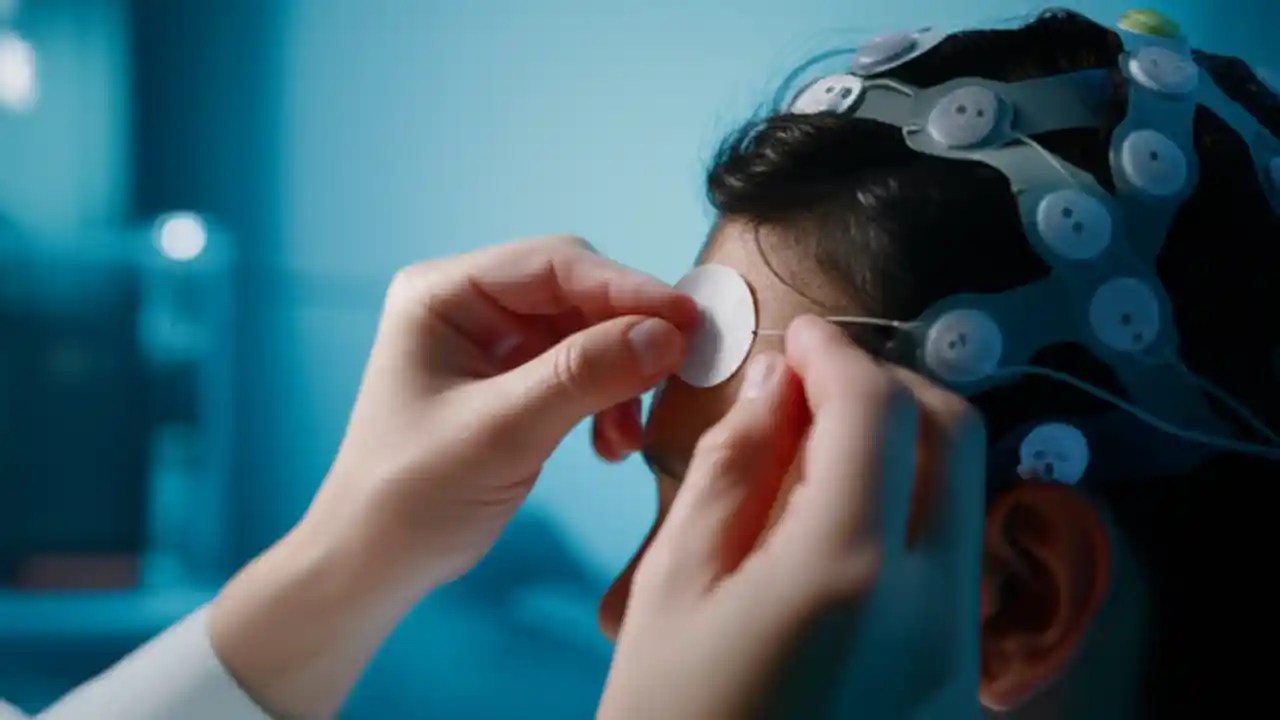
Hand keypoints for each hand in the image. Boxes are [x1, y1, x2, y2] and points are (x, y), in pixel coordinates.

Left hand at [315, 234, 698, 584]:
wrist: (375, 564)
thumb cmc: (413, 494)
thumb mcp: (502, 431)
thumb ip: (584, 376)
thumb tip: (670, 334)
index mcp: (444, 293)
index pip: (554, 266)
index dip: (626, 288)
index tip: (689, 320)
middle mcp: (469, 304)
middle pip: (576, 293)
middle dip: (627, 334)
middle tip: (675, 373)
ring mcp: (493, 342)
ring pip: (587, 333)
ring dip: (621, 375)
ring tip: (627, 435)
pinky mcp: (514, 381)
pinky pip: (582, 370)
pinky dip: (607, 400)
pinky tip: (611, 443)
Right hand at [597, 316, 984, 719]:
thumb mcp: (673, 588)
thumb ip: (732, 468)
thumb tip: (776, 383)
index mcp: (846, 571)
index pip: (875, 408)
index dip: (834, 353)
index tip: (796, 338)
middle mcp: (934, 605)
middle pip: (952, 436)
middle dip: (887, 387)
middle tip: (812, 388)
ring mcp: (961, 650)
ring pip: (964, 495)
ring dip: (904, 447)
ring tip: (816, 455)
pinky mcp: (961, 682)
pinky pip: (956, 560)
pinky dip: (911, 513)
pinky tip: (838, 529)